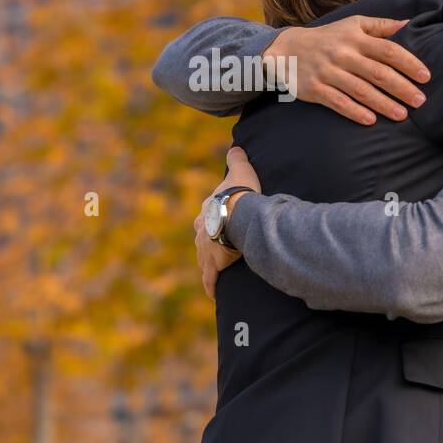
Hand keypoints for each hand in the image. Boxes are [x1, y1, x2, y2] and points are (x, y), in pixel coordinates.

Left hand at [193, 147, 260, 299]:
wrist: (239, 213)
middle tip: (216, 252)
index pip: (205, 217)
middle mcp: (201, 230)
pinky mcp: (213, 263)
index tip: (218, 226)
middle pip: (202, 240)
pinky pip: (210, 278)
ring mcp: (205, 248)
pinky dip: (211, 286)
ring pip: (203, 260)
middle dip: (207, 246)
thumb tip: (236, 147)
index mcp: (206, 210)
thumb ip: (236, 160)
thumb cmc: (240, 193)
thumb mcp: (239, 171)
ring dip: (208, 267)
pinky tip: (212, 294)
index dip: (213, 221)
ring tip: (214, 274)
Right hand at [264, 15, 430, 125]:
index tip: (425, 77)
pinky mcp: (315, 89)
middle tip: (420, 102)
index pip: (388, 50)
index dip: (409, 64)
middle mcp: (343, 54)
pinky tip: (371, 121)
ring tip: (402, 115)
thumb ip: (381, 26)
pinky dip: (355, 111)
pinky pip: (338, 102)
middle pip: (378, 73)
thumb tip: (409, 24)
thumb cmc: (328, 37)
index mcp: (355, 38)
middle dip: (402, 88)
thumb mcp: (352, 24)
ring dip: (383, 104)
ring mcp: (328, 72)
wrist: (287, 50)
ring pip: (360, 90)